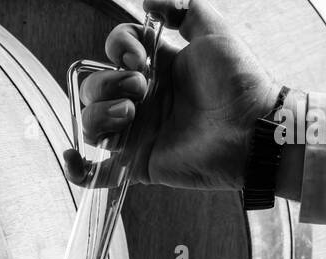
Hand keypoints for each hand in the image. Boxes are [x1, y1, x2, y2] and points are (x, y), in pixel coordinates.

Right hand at [65, 0, 281, 192]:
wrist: (252, 127)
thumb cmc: (238, 80)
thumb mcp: (212, 29)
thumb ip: (182, 8)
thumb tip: (149, 2)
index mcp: (156, 68)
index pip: (114, 52)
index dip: (118, 49)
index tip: (141, 57)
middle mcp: (143, 101)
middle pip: (94, 87)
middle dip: (108, 82)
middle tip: (141, 88)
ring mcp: (139, 134)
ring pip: (91, 124)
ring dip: (100, 114)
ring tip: (131, 113)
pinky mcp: (139, 165)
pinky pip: (97, 175)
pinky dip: (78, 170)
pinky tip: (73, 158)